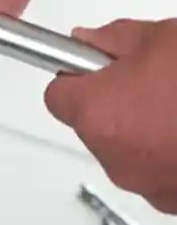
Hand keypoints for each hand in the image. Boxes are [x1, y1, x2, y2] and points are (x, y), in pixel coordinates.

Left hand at [45, 19, 176, 211]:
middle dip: (117, 104)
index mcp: (98, 112)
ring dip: (146, 132)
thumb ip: (112, 39)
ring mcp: (148, 186)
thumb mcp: (161, 38)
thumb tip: (87, 40)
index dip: (79, 77)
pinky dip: (173, 156)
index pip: (58, 94)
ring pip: (128, 152)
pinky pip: (160, 174)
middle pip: (93, 125)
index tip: (97, 68)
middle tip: (155, 83)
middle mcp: (115, 157)